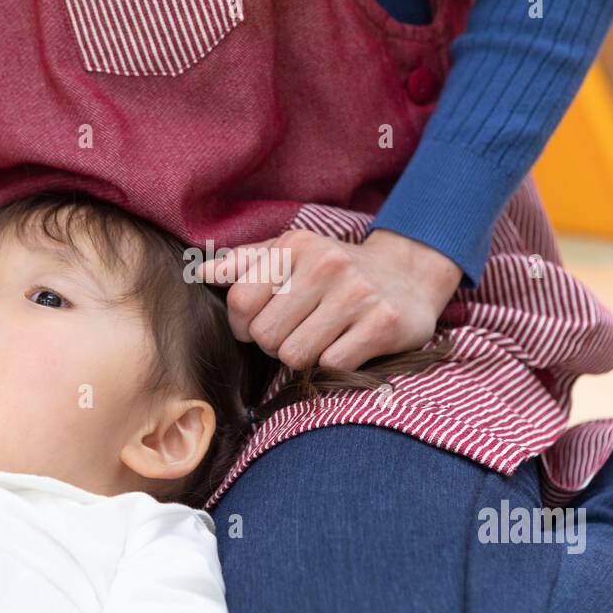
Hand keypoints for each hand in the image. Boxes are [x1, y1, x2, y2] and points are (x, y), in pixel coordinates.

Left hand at [198, 228, 462, 371]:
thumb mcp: (292, 254)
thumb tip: (202, 273)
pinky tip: (346, 346)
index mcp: (296, 247)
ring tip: (320, 339)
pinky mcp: (383, 324)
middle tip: (297, 333)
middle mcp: (327, 265)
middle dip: (275, 344)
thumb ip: (246, 263)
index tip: (259, 324)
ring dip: (304, 358)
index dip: (242, 324)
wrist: (409, 273)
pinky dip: (334, 365)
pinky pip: (332, 365)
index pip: (240, 300)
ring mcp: (357, 295)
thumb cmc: (336, 269)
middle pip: (265, 335)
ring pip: (296, 356)